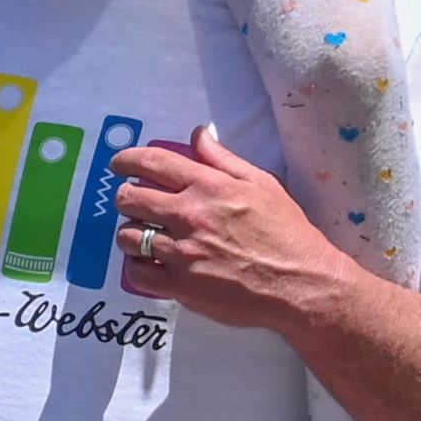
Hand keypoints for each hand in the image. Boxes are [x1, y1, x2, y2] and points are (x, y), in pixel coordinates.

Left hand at [111, 124, 342, 330]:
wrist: (301, 284)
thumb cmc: (287, 232)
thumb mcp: (262, 184)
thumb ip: (223, 159)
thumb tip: (197, 134)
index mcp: (209, 186)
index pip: (152, 163)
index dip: (126, 160)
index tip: (118, 164)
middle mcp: (189, 215)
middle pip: (130, 199)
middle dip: (126, 197)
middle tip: (132, 203)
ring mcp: (182, 252)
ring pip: (128, 236)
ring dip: (131, 233)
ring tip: (144, 236)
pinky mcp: (181, 286)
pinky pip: (137, 273)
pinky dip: (138, 267)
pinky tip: (150, 264)